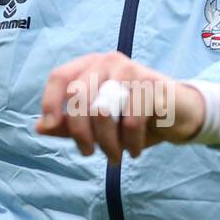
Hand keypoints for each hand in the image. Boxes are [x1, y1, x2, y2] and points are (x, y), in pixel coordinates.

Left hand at [35, 51, 205, 164]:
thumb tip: (40, 126)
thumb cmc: (134, 117)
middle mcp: (108, 62)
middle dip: (82, 134)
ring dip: (108, 144)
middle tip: (90, 154)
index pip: (60, 77)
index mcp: (91, 66)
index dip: (51, 101)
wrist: (180, 113)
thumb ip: (69, 124)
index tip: (50, 126)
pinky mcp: (151, 85)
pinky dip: (130, 144)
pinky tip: (134, 151)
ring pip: (103, 112)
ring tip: (116, 157)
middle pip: (79, 98)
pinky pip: (131, 121)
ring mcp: (131, 70)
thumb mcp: (98, 124)